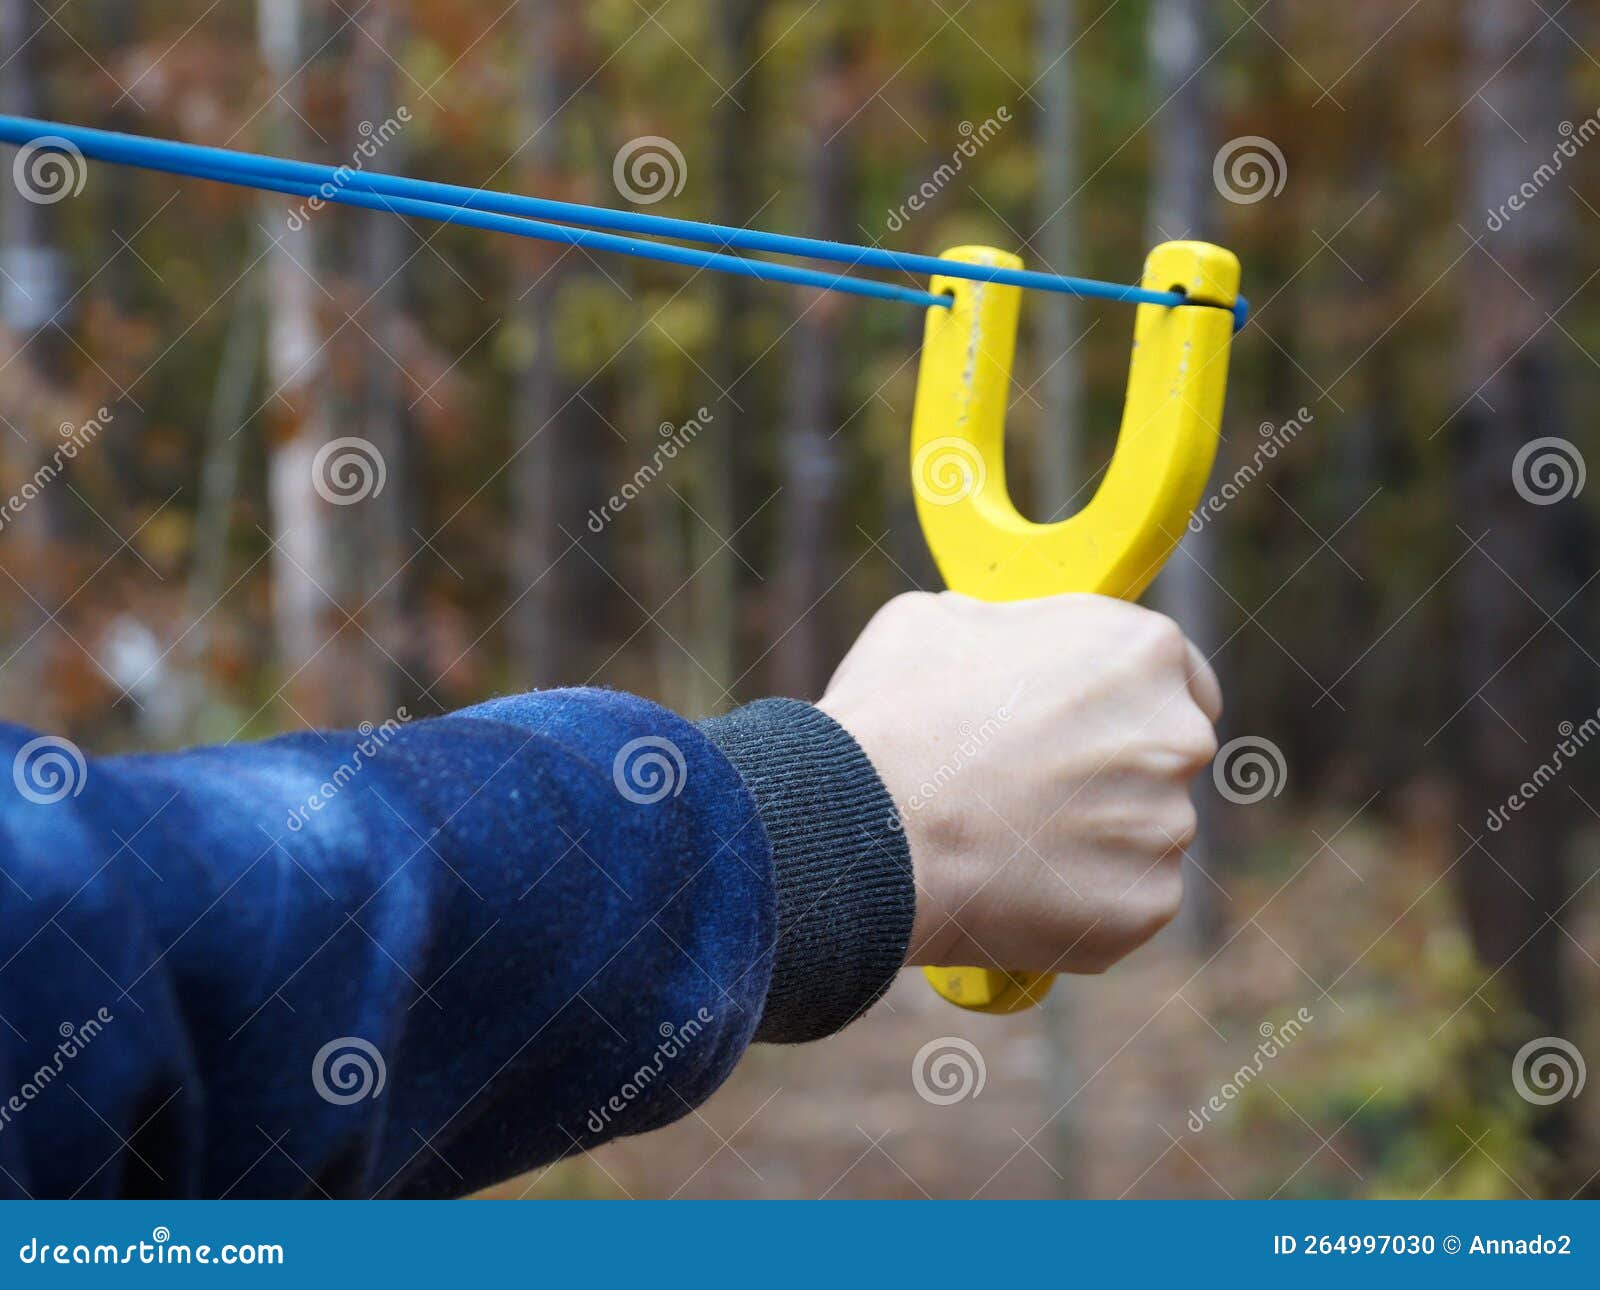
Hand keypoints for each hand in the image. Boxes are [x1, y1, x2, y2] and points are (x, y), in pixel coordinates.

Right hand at [817, 591, 1220, 974]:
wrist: (864, 829)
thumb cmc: (894, 716)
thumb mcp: (936, 621)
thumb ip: (1004, 629)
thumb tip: (1003, 646)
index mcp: (1140, 651)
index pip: (1177, 674)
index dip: (1129, 698)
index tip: (1095, 720)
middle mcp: (1176, 736)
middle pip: (1163, 755)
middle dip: (1111, 769)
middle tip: (1033, 785)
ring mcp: (1165, 826)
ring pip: (1142, 832)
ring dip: (1094, 837)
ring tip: (1008, 840)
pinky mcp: (1144, 905)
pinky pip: (1122, 900)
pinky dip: (1079, 899)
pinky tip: (1014, 886)